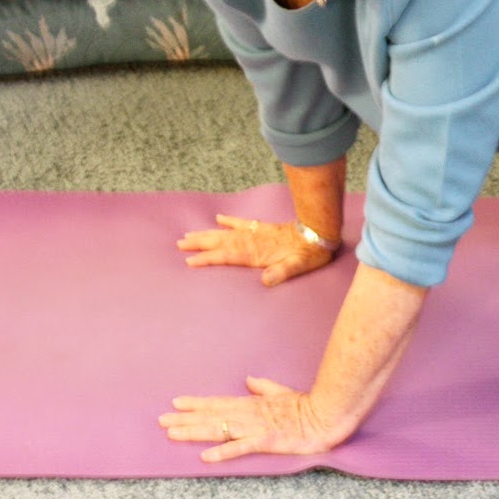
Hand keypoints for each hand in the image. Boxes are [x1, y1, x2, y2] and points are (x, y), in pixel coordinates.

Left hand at [159, 376, 346, 460]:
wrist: (328, 416)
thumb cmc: (308, 405)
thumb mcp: (283, 393)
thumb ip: (265, 387)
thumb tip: (250, 380)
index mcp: (253, 404)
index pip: (218, 403)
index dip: (196, 404)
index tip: (175, 404)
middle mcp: (249, 414)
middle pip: (212, 416)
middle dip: (185, 419)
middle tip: (160, 421)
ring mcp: (257, 428)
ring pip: (220, 430)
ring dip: (195, 432)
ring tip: (172, 434)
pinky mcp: (267, 441)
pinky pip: (241, 448)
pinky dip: (223, 452)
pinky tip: (206, 457)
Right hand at [176, 214, 334, 285]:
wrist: (319, 233)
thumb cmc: (309, 254)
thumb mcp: (298, 266)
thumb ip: (281, 272)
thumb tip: (266, 281)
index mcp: (256, 253)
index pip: (225, 256)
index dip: (207, 259)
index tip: (189, 262)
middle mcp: (251, 242)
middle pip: (219, 243)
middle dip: (199, 244)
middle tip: (178, 244)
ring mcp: (256, 234)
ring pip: (225, 233)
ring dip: (207, 234)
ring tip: (189, 234)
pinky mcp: (263, 228)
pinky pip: (242, 223)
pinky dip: (229, 220)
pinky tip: (218, 218)